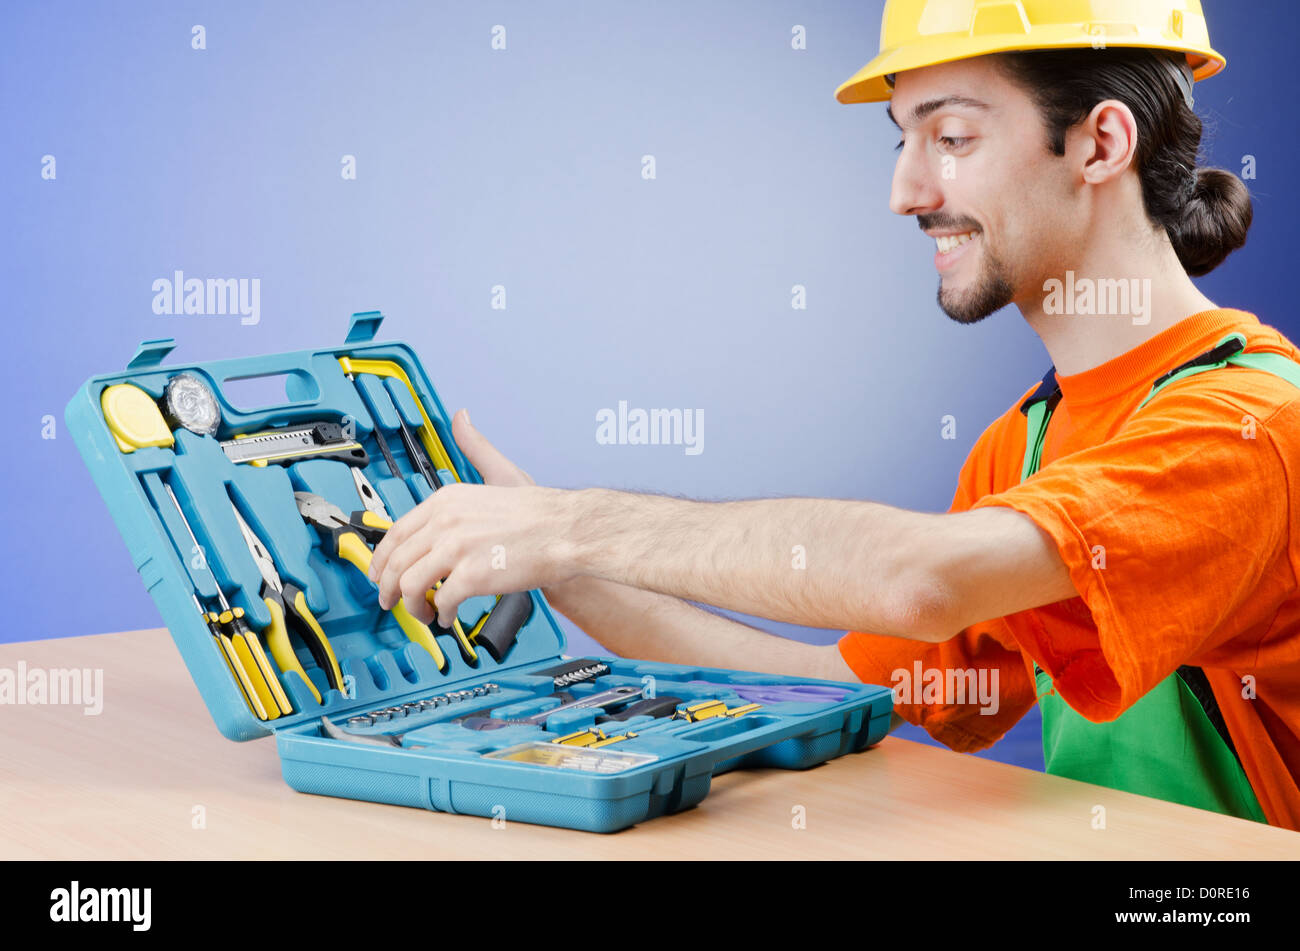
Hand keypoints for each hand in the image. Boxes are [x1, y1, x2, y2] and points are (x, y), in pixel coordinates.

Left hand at [368, 410, 583, 626]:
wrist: (568, 531)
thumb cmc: (539, 512)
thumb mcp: (499, 470)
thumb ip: (475, 447)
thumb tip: (461, 418)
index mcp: (446, 500)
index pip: (396, 533)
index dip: (382, 559)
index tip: (380, 573)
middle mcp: (446, 522)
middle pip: (396, 562)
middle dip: (388, 588)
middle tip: (390, 601)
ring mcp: (457, 549)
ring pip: (410, 585)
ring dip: (412, 606)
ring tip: (424, 613)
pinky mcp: (472, 576)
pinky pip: (441, 601)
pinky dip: (440, 614)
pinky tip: (447, 616)